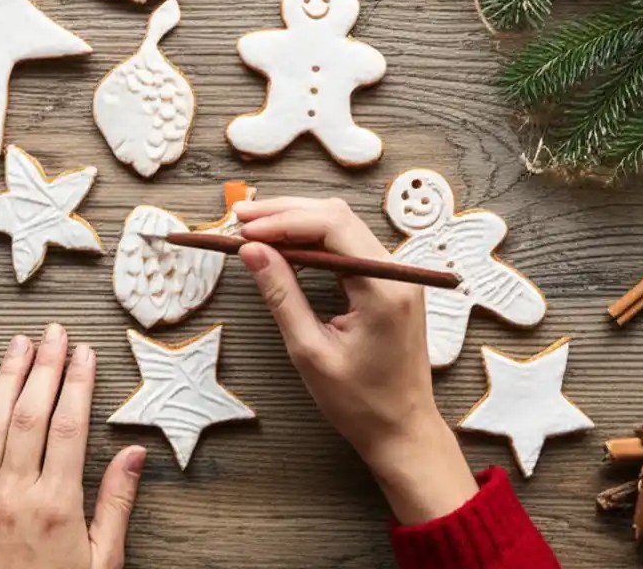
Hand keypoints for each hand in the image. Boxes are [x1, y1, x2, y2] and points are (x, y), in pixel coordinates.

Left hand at [0, 323, 145, 568]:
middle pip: (30, 414)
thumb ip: (117, 504)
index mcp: (57, 505)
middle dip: (44, 366)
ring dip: (4, 379)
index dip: (77, 382)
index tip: (85, 351)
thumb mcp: (102, 561)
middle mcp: (14, 496)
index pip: (69, 426)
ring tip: (17, 344)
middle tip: (54, 330)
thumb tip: (136, 454)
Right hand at [235, 197, 477, 523]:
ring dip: (298, 221)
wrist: (403, 430)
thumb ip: (281, 294)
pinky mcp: (391, 283)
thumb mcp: (309, 351)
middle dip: (285, 213)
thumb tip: (252, 251)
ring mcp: (398, 276)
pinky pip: (350, 245)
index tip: (243, 230)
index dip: (283, 221)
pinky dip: (314, 239)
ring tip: (254, 226)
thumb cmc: (359, 403)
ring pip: (343, 226)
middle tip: (240, 218)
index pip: (331, 227)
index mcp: (384, 289)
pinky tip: (285, 243)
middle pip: (337, 217)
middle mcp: (398, 273)